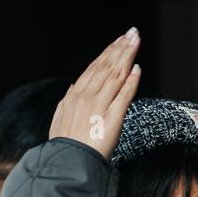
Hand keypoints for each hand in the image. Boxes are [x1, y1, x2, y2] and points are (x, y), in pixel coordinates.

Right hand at [49, 29, 141, 160]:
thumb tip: (73, 87)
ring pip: (116, 75)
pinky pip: (124, 96)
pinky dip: (131, 81)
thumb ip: (67, 101)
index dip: (108, 52)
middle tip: (132, 33)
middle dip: (121, 48)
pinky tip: (137, 69)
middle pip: (107, 66)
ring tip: (136, 42)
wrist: (68, 164)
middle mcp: (87, 96)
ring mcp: (100, 106)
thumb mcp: (60, 120)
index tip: (118, 41)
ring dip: (127, 56)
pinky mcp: (112, 119)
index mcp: (74, 95)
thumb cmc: (64, 146)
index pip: (94, 68)